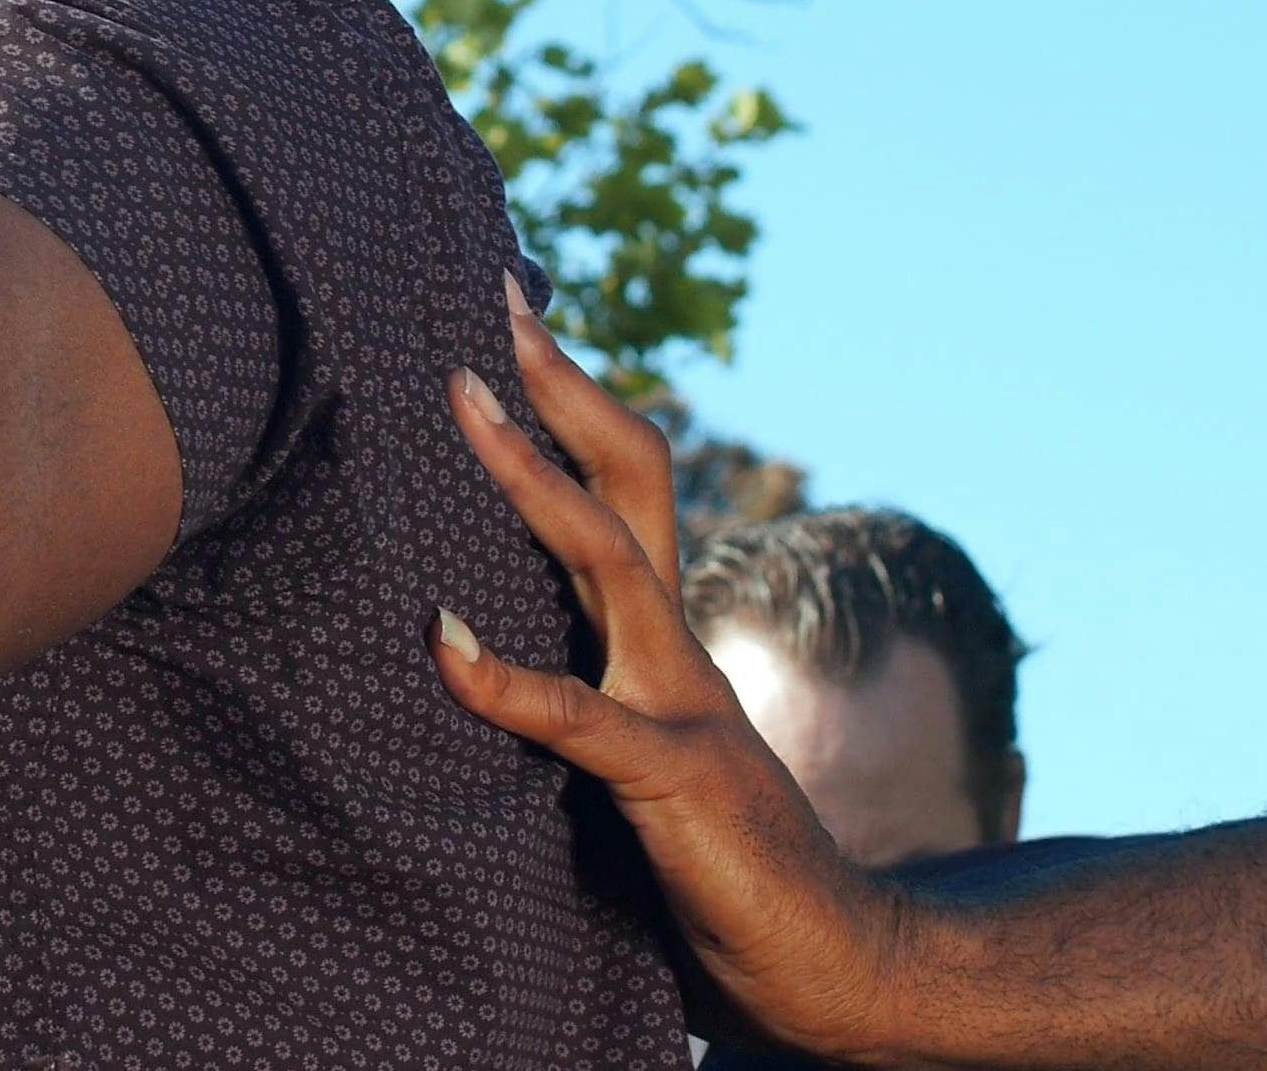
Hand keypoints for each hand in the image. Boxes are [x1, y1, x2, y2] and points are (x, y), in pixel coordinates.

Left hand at [429, 277, 916, 1062]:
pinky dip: (503, 678)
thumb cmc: (707, 864)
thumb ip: (572, 696)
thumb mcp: (625, 752)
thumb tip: (464, 652)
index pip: (623, 486)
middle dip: (564, 385)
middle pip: (632, 477)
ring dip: (528, 473)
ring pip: (609, 556)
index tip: (516, 316)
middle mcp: (672, 643)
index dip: (573, 400)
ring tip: (460, 401)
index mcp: (657, 634)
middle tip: (502, 300)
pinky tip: (441, 642)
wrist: (825, 965)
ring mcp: (679, 701)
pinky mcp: (670, 776)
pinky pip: (577, 716)